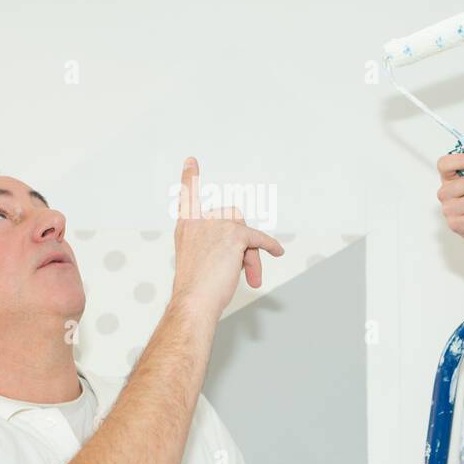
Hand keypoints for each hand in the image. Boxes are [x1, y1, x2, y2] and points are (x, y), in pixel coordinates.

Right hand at [170, 157, 284, 318]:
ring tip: (247, 276)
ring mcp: (216, 225)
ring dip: (249, 254)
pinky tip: (277, 251)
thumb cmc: (196, 288)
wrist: (194, 301)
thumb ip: (215, 244)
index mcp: (186, 227)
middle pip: (232, 220)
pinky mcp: (235, 235)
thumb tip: (246, 244)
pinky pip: (259, 239)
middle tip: (239, 268)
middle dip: (240, 243)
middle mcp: (198, 221)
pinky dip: (270, 246)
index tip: (192, 161)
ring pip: (245, 233)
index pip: (188, 197)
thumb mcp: (199, 260)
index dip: (190, 178)